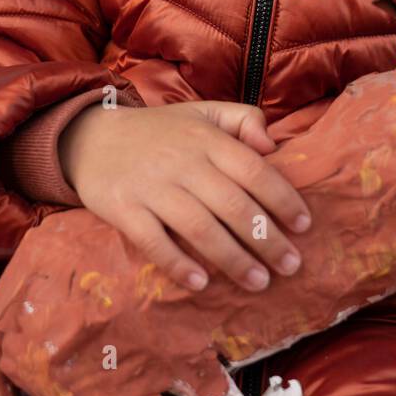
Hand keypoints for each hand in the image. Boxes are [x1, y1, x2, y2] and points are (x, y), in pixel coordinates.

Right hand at [58, 100, 311, 293]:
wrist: (91, 138)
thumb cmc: (160, 131)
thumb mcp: (202, 112)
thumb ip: (243, 119)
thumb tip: (273, 146)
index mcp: (207, 140)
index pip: (254, 170)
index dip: (283, 199)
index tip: (304, 226)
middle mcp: (183, 162)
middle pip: (233, 206)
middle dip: (266, 240)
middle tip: (290, 266)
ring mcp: (152, 187)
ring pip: (199, 228)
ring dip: (232, 259)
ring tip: (258, 282)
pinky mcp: (123, 208)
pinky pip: (154, 241)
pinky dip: (178, 263)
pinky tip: (201, 283)